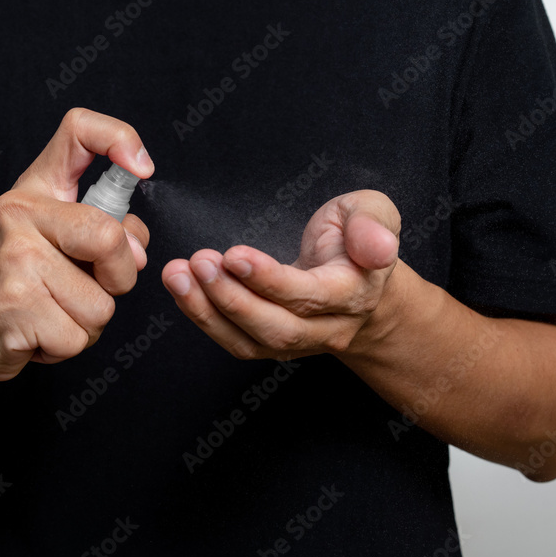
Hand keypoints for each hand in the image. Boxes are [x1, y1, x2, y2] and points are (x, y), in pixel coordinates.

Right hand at [0, 108, 154, 381]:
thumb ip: (103, 230)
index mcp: (34, 190)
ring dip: (87, 322)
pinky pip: (80, 337)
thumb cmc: (11, 282)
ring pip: (101, 304)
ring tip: (51, 311)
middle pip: (110, 238)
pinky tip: (38, 333)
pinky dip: (67, 346)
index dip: (120, 137)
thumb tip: (136, 250)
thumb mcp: (49, 238)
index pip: (78, 130)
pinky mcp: (15, 308)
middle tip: (90, 285)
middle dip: (119, 277)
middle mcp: (20, 214)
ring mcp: (15, 260)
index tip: (142, 169)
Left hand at [161, 190, 400, 360]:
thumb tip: (378, 247)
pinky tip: (181, 287)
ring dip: (208, 311)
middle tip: (198, 263)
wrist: (360, 278)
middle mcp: (329, 327)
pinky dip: (203, 317)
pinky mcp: (272, 344)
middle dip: (231, 299)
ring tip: (177, 275)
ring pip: (251, 343)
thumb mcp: (373, 211)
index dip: (269, 280)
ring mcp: (299, 343)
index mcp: (355, 293)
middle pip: (277, 329)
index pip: (309, 296)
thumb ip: (372, 225)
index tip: (234, 255)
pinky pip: (235, 342)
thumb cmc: (358, 236)